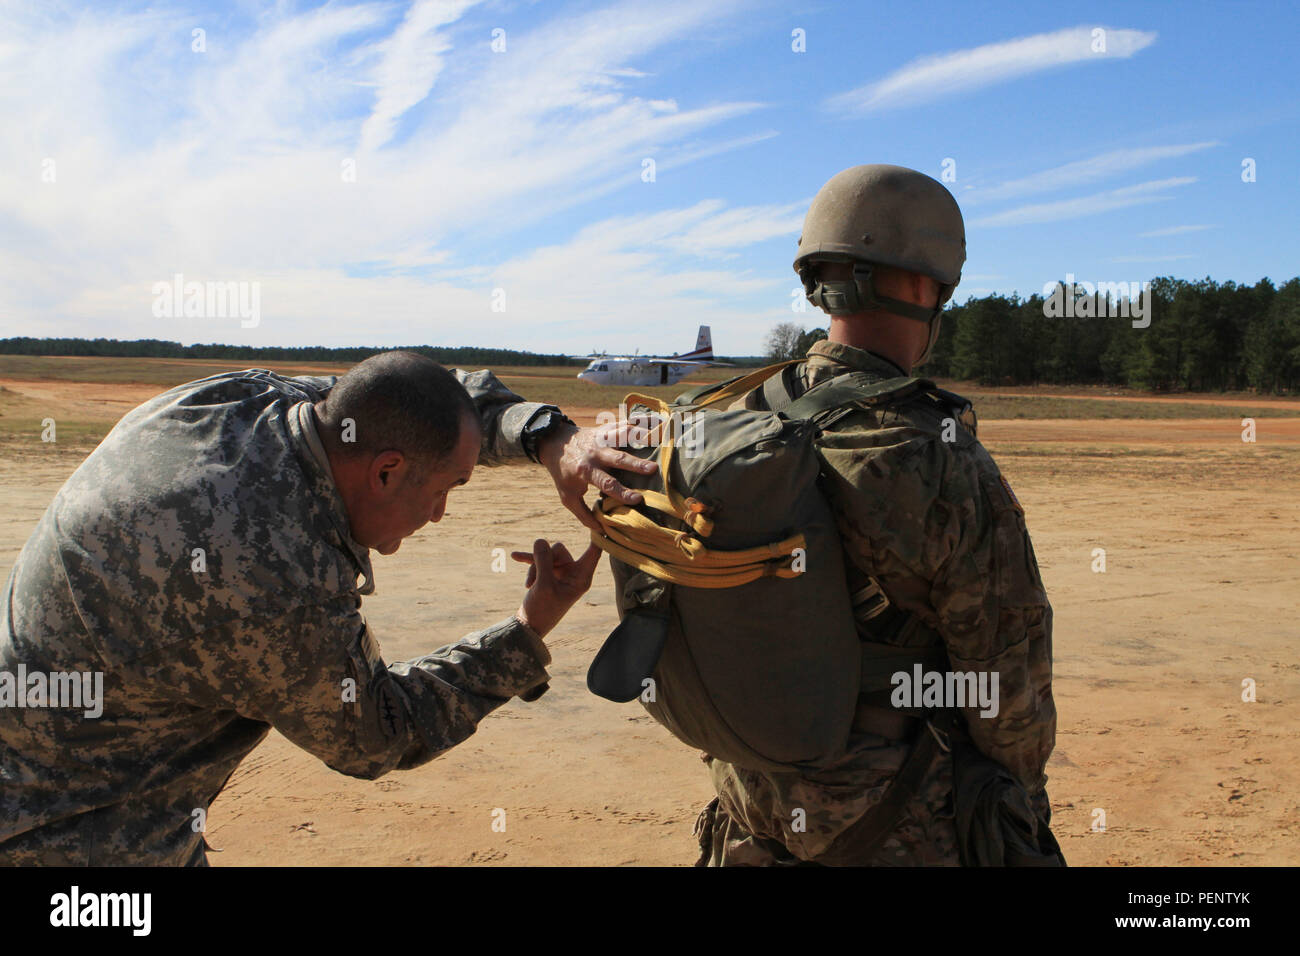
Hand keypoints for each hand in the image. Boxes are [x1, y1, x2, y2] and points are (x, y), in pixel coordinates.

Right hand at [512, 539, 602, 637]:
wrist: (529, 625)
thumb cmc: (541, 610)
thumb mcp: (543, 585)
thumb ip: (543, 561)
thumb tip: (541, 540)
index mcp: (581, 577)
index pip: (594, 551)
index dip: (596, 535)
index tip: (599, 518)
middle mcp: (573, 573)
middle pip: (559, 549)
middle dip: (543, 559)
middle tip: (535, 578)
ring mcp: (561, 572)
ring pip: (546, 554)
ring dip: (534, 566)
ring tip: (529, 584)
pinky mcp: (549, 573)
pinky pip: (539, 560)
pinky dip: (529, 562)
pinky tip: (515, 557)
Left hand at [536, 421, 657, 531]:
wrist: (554, 442)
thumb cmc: (563, 472)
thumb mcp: (567, 496)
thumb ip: (583, 514)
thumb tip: (602, 530)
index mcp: (585, 471)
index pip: (606, 483)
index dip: (622, 492)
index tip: (638, 499)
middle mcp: (595, 453)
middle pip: (618, 458)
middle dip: (635, 464)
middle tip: (653, 470)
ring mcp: (601, 438)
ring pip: (622, 435)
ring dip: (640, 437)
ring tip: (659, 439)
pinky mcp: (606, 429)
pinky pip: (624, 423)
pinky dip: (640, 422)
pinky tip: (656, 421)